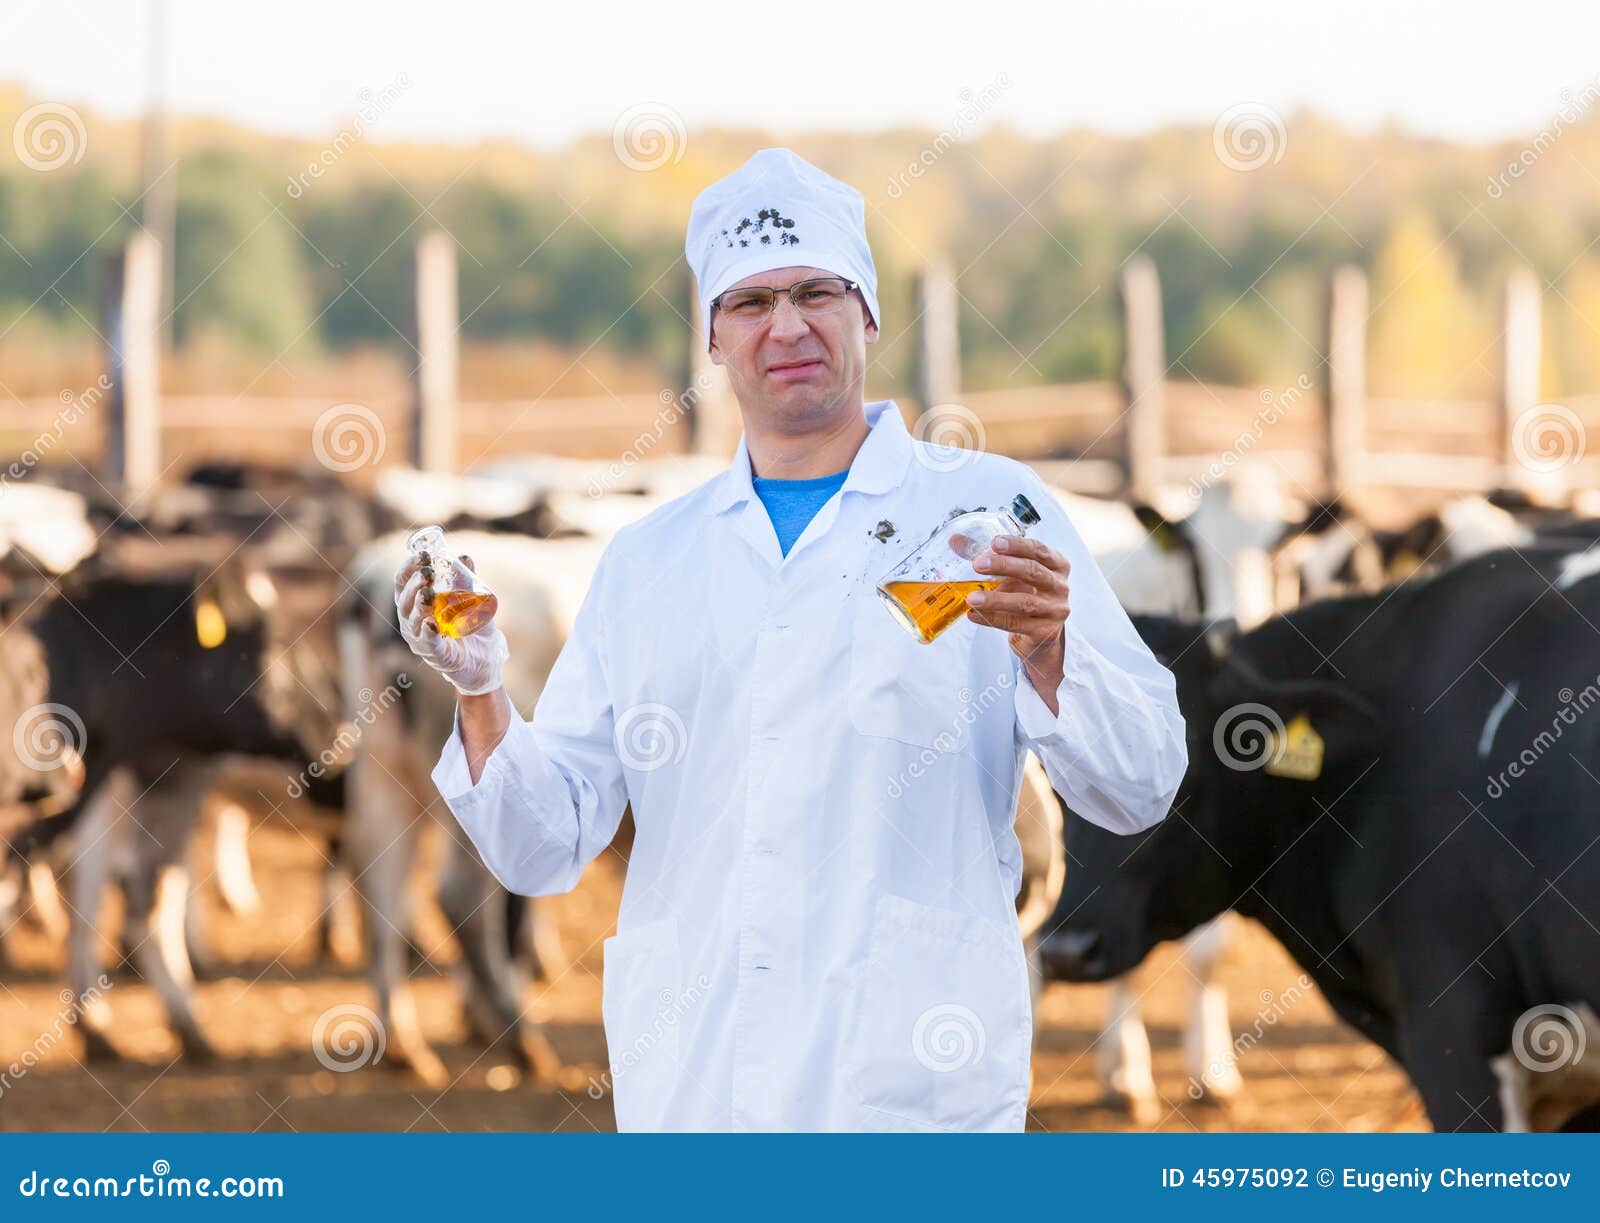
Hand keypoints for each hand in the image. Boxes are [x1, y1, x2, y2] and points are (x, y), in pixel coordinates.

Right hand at [394, 550, 508, 696]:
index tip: (423, 554)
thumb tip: (464, 557)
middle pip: (403, 600)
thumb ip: (465, 579)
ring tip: (428, 593)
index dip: (409, 567)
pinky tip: (430, 623)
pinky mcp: (436, 656)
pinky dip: (427, 633)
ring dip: (419, 605)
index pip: (402, 582)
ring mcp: (420, 639)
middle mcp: (411, 621)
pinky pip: (427, 643)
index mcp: (414, 603)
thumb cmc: (470, 626)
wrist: (486, 658)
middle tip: (428, 573)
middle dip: (414, 585)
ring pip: (412, 620)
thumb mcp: (471, 599)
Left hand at [966, 535, 1069, 714]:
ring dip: (995, 599)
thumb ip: (988, 556)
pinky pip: (1015, 624)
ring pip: (1024, 602)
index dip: (1017, 545)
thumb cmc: (1025, 594)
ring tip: (971, 598)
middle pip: (1032, 572)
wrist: (1041, 634)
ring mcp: (1054, 610)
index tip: (995, 542)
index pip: (1038, 550)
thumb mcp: (1013, 573)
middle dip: (1004, 566)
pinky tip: (973, 614)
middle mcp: (1059, 586)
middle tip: (977, 564)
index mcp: (1056, 564)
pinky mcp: (1044, 632)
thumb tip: (955, 540)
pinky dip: (991, 618)